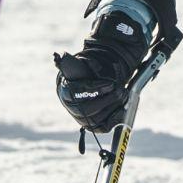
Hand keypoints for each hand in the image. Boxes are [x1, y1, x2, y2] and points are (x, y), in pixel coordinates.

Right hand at [54, 8, 148, 130]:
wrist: (85, 90)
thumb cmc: (82, 77)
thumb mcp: (77, 67)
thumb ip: (68, 61)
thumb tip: (59, 55)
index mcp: (66, 93)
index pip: (79, 92)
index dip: (97, 88)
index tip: (111, 83)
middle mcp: (72, 109)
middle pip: (89, 109)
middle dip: (108, 99)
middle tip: (120, 89)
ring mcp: (83, 120)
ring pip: (98, 118)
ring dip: (114, 106)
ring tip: (123, 94)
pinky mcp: (94, 127)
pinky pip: (105, 126)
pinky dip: (116, 117)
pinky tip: (122, 106)